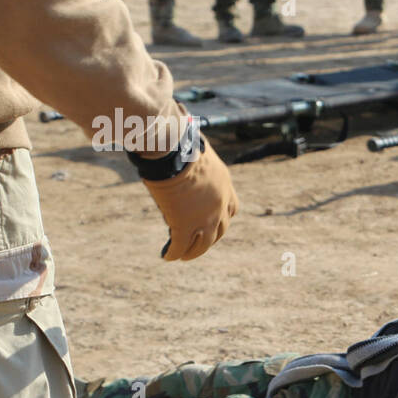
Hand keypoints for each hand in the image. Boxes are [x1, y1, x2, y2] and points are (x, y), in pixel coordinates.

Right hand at [143, 136, 238, 260]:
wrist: (174, 149)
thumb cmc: (180, 141)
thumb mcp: (196, 150)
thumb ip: (194, 158)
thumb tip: (181, 147)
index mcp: (225, 185)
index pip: (231, 208)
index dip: (223, 218)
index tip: (215, 222)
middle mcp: (219, 205)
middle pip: (219, 230)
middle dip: (210, 239)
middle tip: (198, 244)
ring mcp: (204, 217)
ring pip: (203, 244)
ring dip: (193, 252)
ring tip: (183, 256)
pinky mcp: (184, 224)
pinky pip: (180, 245)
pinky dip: (174, 252)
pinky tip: (167, 256)